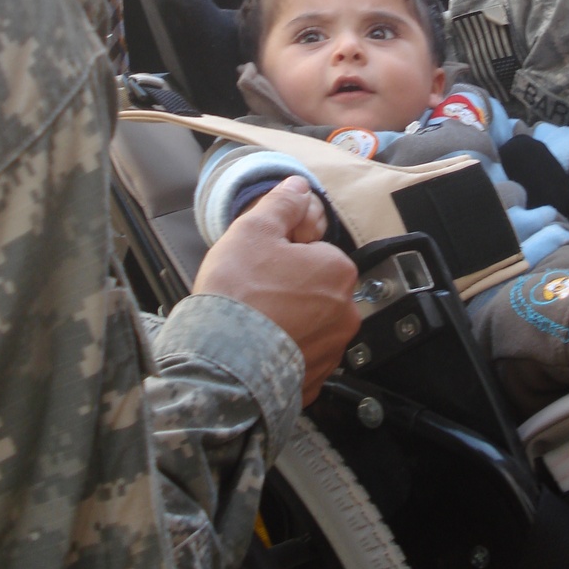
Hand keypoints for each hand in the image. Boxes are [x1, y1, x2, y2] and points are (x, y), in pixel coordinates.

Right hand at [193, 177, 359, 404]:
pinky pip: (302, 358)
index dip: (286, 256)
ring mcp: (333, 351)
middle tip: (255, 293)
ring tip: (255, 322)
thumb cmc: (239, 292)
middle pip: (317, 290)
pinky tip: (260, 349)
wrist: (222, 364)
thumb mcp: (254, 230)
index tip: (262, 266)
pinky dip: (286, 353)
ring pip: (312, 325)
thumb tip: (299, 186)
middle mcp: (347, 313)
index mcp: (338, 271)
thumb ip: (282, 204)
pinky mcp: (316, 382)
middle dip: (291, 289)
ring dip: (290, 322)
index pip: (317, 253)